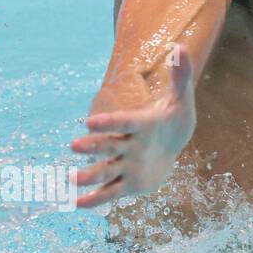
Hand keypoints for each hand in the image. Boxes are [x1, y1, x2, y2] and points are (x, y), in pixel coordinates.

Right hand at [71, 45, 195, 208]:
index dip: (109, 122)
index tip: (90, 121)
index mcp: (139, 124)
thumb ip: (180, 77)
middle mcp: (127, 145)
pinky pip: (109, 192)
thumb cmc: (173, 122)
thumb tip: (180, 47)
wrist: (172, 147)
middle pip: (107, 146)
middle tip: (74, 146)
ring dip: (89, 175)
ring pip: (104, 170)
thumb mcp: (182, 100)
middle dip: (92, 146)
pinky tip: (77, 205)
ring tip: (71, 181)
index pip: (123, 122)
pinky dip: (95, 199)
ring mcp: (125, 165)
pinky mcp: (127, 184)